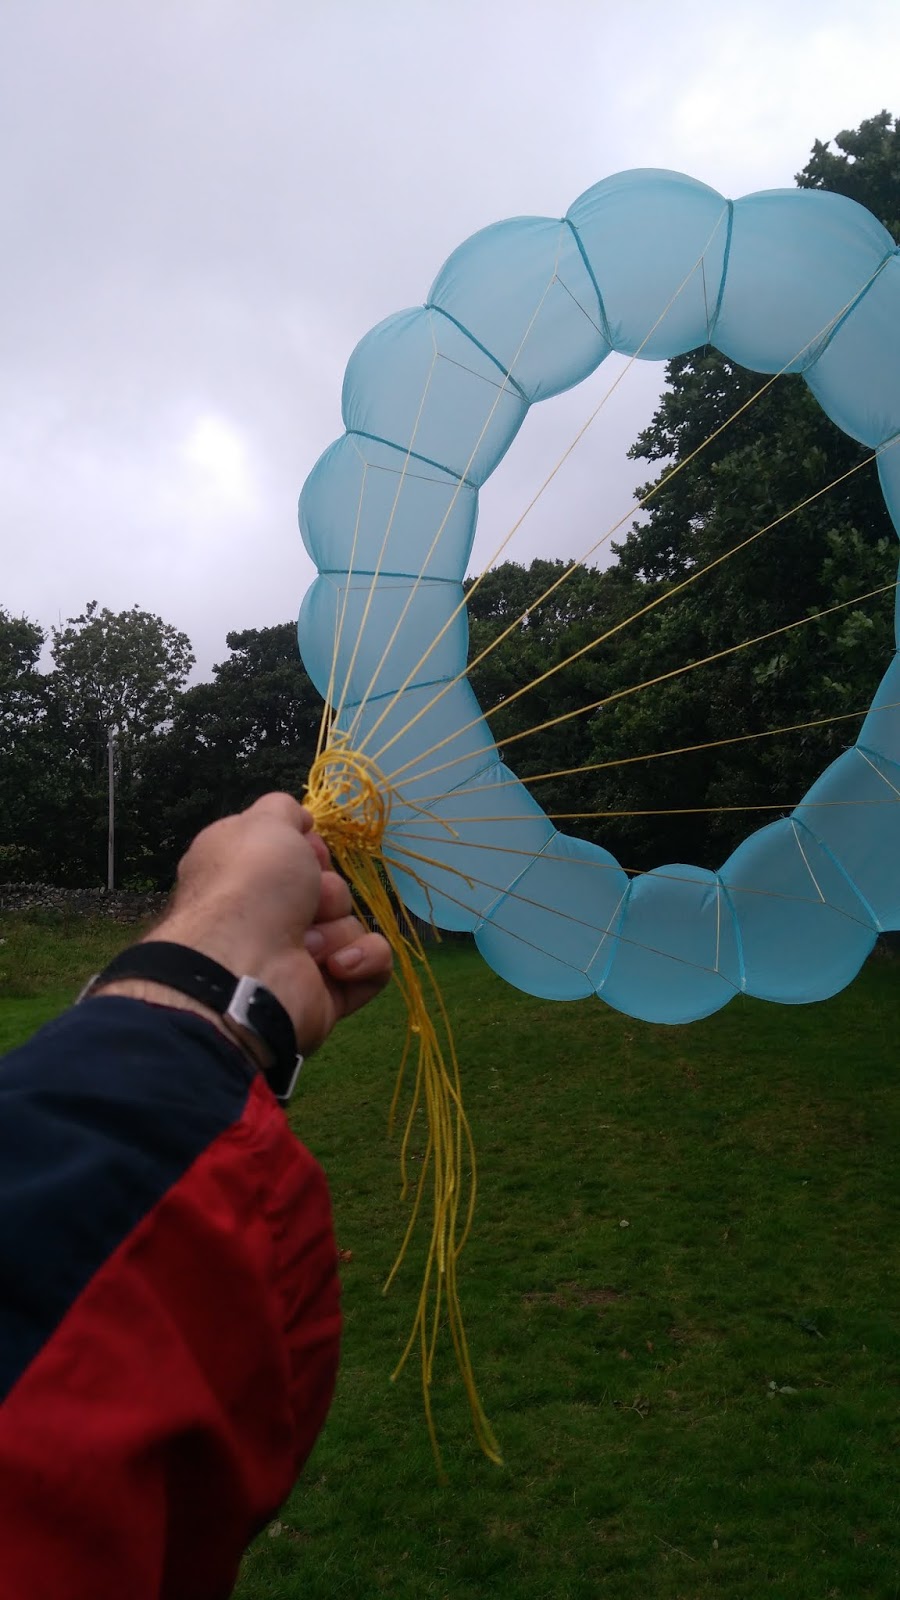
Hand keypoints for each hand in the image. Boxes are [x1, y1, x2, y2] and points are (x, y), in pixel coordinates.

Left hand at [142, 793, 391, 1056]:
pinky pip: (372, 965)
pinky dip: (362, 961)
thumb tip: (300, 819)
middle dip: (326, 894)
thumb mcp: (264, 823)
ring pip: (351, 927)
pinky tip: (337, 967)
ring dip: (336, 932)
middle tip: (305, 904)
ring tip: (306, 946)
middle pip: (331, 891)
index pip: (300, 856)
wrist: (245, 967)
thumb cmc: (251, 886)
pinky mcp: (328, 992)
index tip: (306, 852)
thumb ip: (283, 809)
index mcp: (249, 878)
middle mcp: (270, 917)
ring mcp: (299, 959)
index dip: (310, 850)